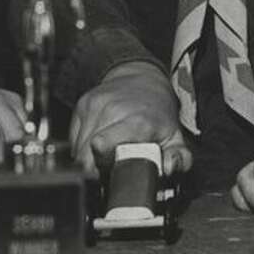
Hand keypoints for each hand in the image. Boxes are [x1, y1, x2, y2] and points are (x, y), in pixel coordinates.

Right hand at [68, 61, 192, 177]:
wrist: (144, 80)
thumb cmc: (159, 114)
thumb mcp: (176, 138)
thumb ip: (179, 159)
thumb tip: (168, 169)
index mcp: (137, 122)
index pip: (102, 147)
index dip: (104, 168)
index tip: (113, 174)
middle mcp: (112, 110)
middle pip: (87, 155)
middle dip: (96, 168)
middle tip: (113, 165)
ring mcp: (94, 105)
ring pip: (78, 149)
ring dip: (89, 158)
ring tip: (108, 153)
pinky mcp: (82, 104)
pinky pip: (74, 138)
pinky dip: (83, 146)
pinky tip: (99, 141)